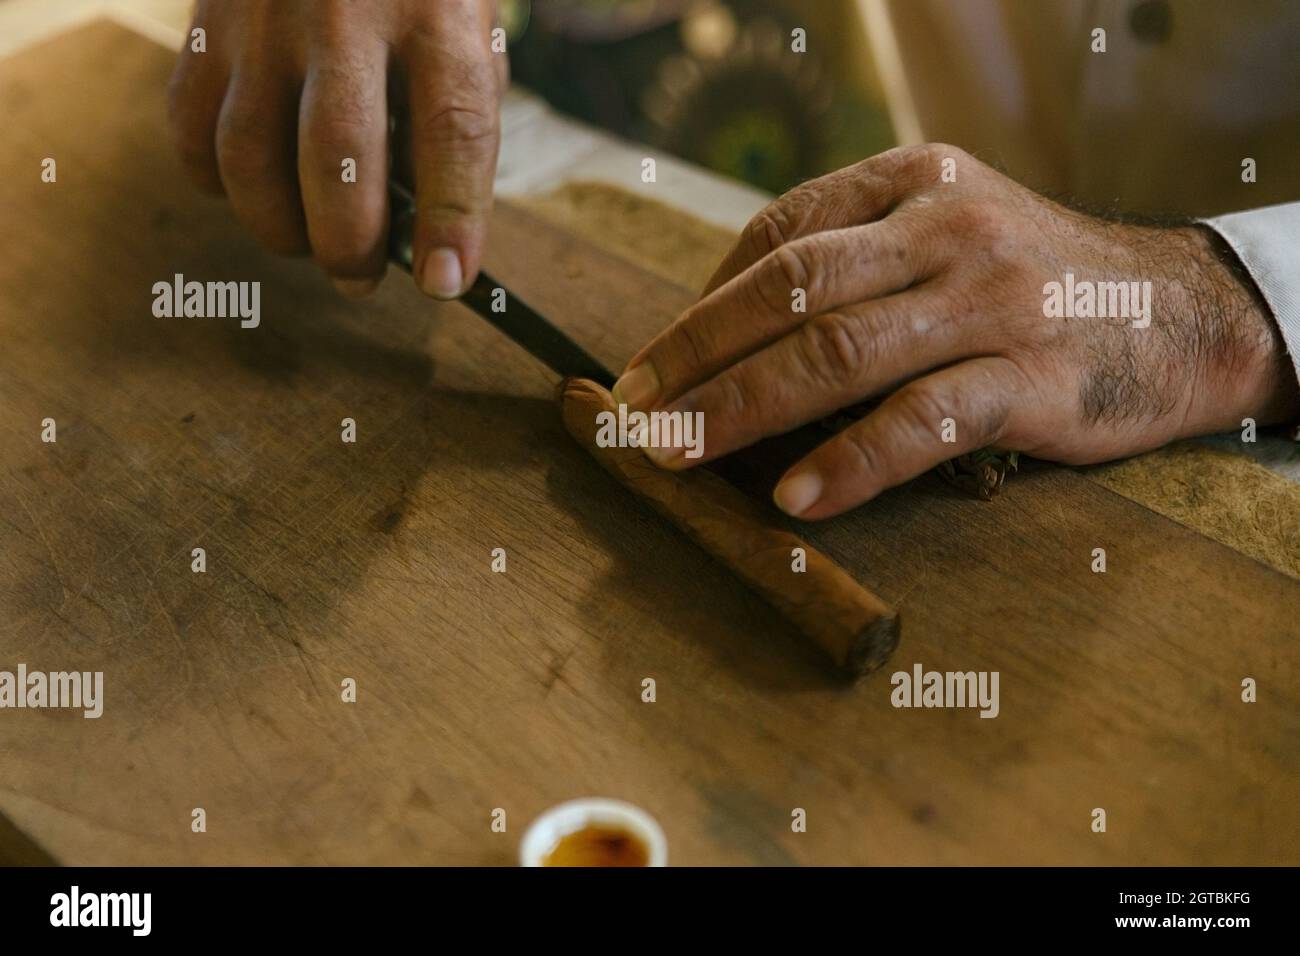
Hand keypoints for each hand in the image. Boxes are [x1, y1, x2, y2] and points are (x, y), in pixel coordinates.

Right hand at [167, 0, 504, 298]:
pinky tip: (260, 188)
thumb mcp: (464, 34)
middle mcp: (347, 10)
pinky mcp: (204, 22)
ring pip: (250, 156)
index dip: (451, 220)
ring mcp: (264, 15)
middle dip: (349, 244)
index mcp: (436, 12)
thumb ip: (450, 125)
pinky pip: (193, 131)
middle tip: (359, 278)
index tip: (444, 282)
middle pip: (337, 155)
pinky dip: (222, 185)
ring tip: (309, 241)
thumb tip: (421, 235)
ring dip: (280, 226)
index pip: (453, 131)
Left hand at [613, 145, 1299, 519]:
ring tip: (676, 453)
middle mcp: (947, 230)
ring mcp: (990, 303)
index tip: (655, 361)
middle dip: (697, 355)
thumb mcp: (950, 232)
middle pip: (791, 291)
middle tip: (635, 411)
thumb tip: (736, 333)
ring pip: (838, 353)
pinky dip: (849, 462)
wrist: (1184, 312)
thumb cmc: (1039, 280)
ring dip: (740, 408)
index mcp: (915, 182)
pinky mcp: (1030, 380)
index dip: (704, 303)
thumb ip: (860, 261)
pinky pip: (920, 422)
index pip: (781, 235)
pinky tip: (795, 497)